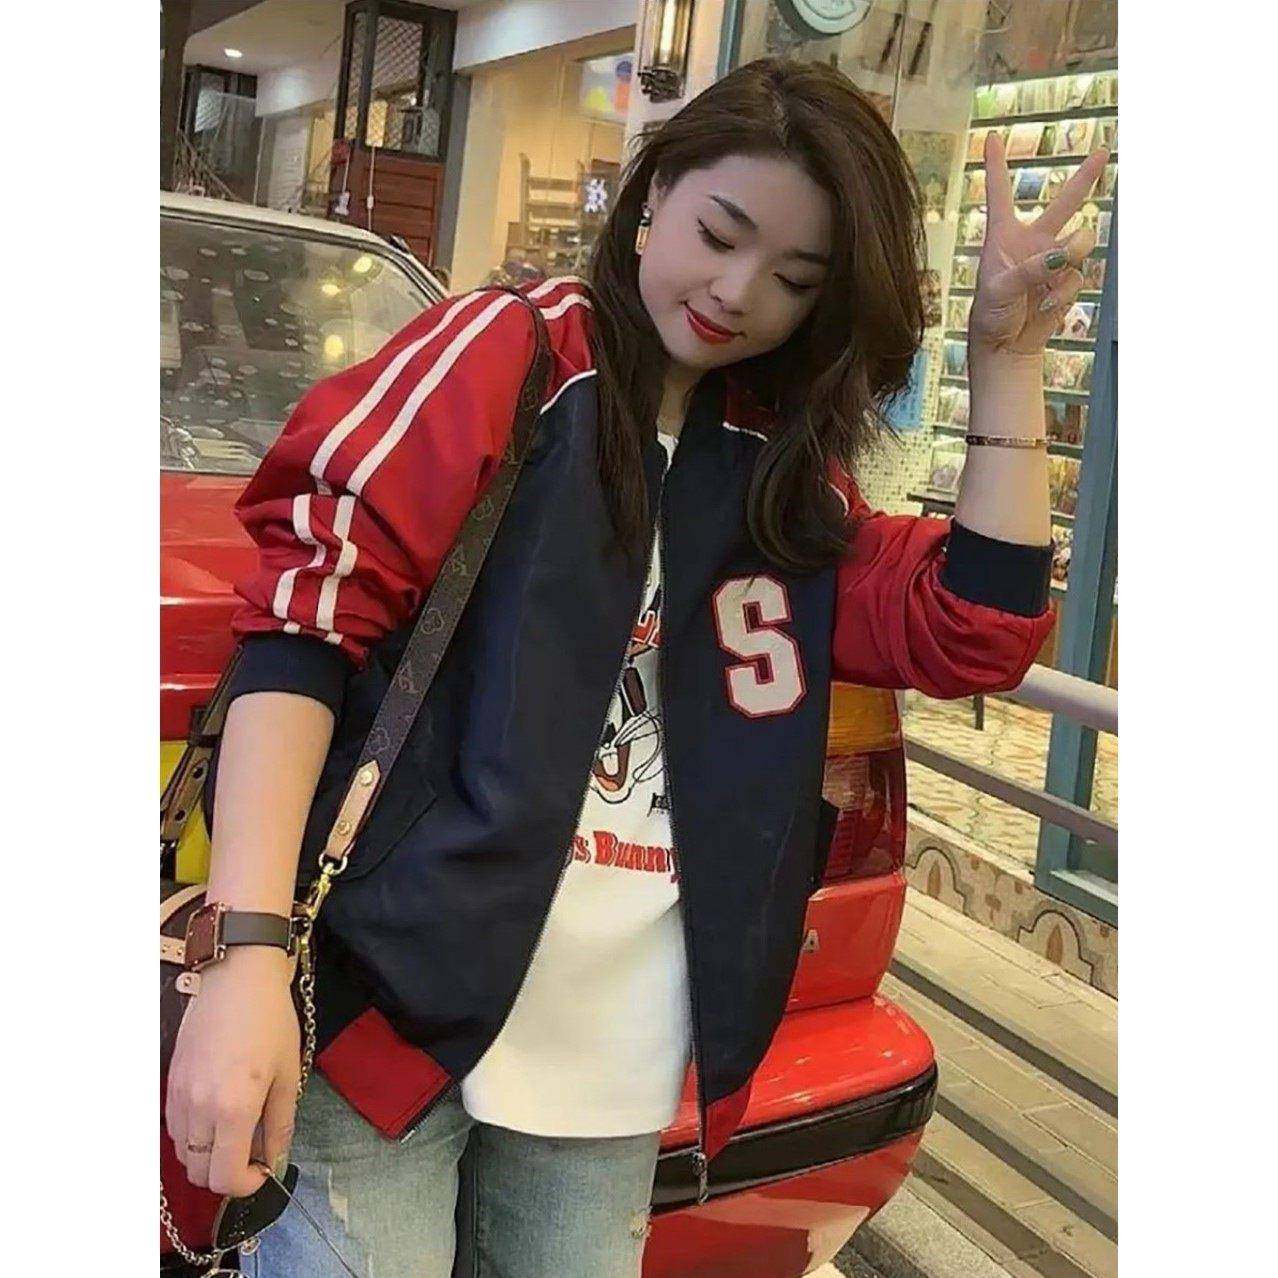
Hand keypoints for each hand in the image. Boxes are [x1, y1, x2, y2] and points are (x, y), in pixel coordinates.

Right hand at [165, 946, 299, 1197]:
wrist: (239, 980)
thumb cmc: (271, 1022)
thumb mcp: (287, 1075)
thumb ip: (280, 1124)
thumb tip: (275, 1160)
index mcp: (234, 1109)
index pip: (226, 1177)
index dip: (247, 1185)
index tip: (264, 1172)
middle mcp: (200, 1109)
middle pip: (199, 1173)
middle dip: (227, 1173)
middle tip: (252, 1152)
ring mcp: (179, 1097)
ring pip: (183, 1154)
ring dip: (207, 1154)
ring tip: (236, 1129)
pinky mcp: (170, 1083)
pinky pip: (175, 1128)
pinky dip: (193, 1135)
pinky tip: (216, 1112)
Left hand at [968, 133, 1109, 359]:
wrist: (1005, 346)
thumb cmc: (990, 314)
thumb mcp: (1000, 289)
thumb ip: (1031, 269)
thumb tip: (1063, 255)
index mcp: (1003, 236)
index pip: (1000, 193)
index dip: (996, 165)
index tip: (992, 137)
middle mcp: (1031, 242)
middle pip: (1063, 203)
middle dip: (1084, 178)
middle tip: (1102, 152)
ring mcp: (1051, 260)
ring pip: (1080, 243)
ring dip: (1074, 253)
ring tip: (1057, 269)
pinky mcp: (1065, 280)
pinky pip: (1077, 276)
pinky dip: (1065, 291)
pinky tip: (1047, 304)